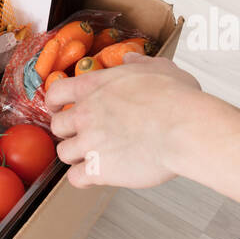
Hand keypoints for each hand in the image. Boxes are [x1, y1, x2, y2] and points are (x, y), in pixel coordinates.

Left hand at [45, 54, 204, 187]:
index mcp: (93, 87)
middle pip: (57, 127)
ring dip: (76, 156)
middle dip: (68, 132)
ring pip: (64, 154)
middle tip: (83, 135)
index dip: (54, 103)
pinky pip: (75, 178)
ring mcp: (88, 143)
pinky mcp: (97, 170)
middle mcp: (85, 114)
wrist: (185, 129)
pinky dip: (83, 178)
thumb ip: (139, 64)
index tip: (57, 108)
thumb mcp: (159, 68)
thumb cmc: (177, 99)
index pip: (55, 93)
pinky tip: (96, 175)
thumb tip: (130, 59)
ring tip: (94, 156)